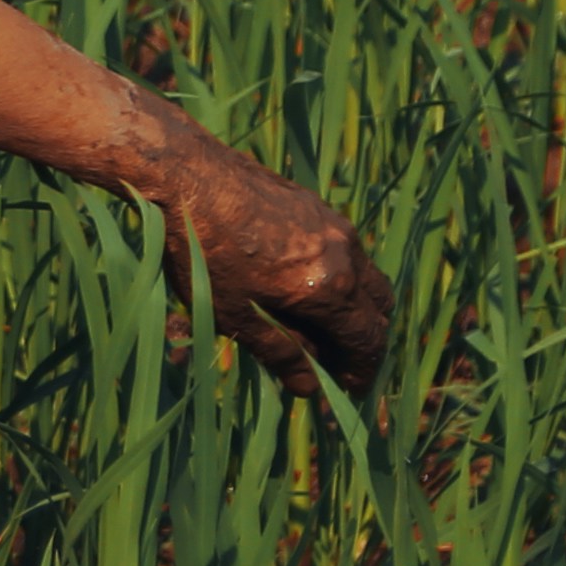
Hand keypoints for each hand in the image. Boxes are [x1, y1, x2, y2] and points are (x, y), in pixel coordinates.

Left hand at [0, 0, 394, 404]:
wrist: (185, 174)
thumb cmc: (201, 250)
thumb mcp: (233, 315)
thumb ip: (278, 352)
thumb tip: (309, 389)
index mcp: (330, 288)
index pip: (369, 341)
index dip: (361, 372)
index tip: (346, 390)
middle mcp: (346, 254)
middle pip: (380, 310)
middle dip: (363, 342)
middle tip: (334, 364)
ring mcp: (336, 226)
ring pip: (366, 277)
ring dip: (352, 309)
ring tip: (314, 330)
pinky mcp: (319, 207)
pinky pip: (347, 253)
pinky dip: (339, 279)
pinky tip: (298, 289)